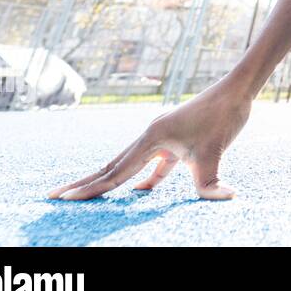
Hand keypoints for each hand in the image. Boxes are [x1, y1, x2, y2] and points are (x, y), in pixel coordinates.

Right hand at [46, 78, 251, 200]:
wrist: (237, 90)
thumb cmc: (224, 117)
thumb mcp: (215, 154)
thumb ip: (211, 184)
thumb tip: (225, 199)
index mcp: (151, 138)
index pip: (115, 171)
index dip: (90, 189)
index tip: (64, 199)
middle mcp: (150, 136)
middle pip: (110, 166)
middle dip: (84, 184)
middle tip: (53, 197)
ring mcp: (161, 137)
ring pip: (129, 164)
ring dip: (109, 180)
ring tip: (85, 194)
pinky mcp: (175, 140)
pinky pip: (153, 164)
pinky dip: (146, 178)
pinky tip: (141, 193)